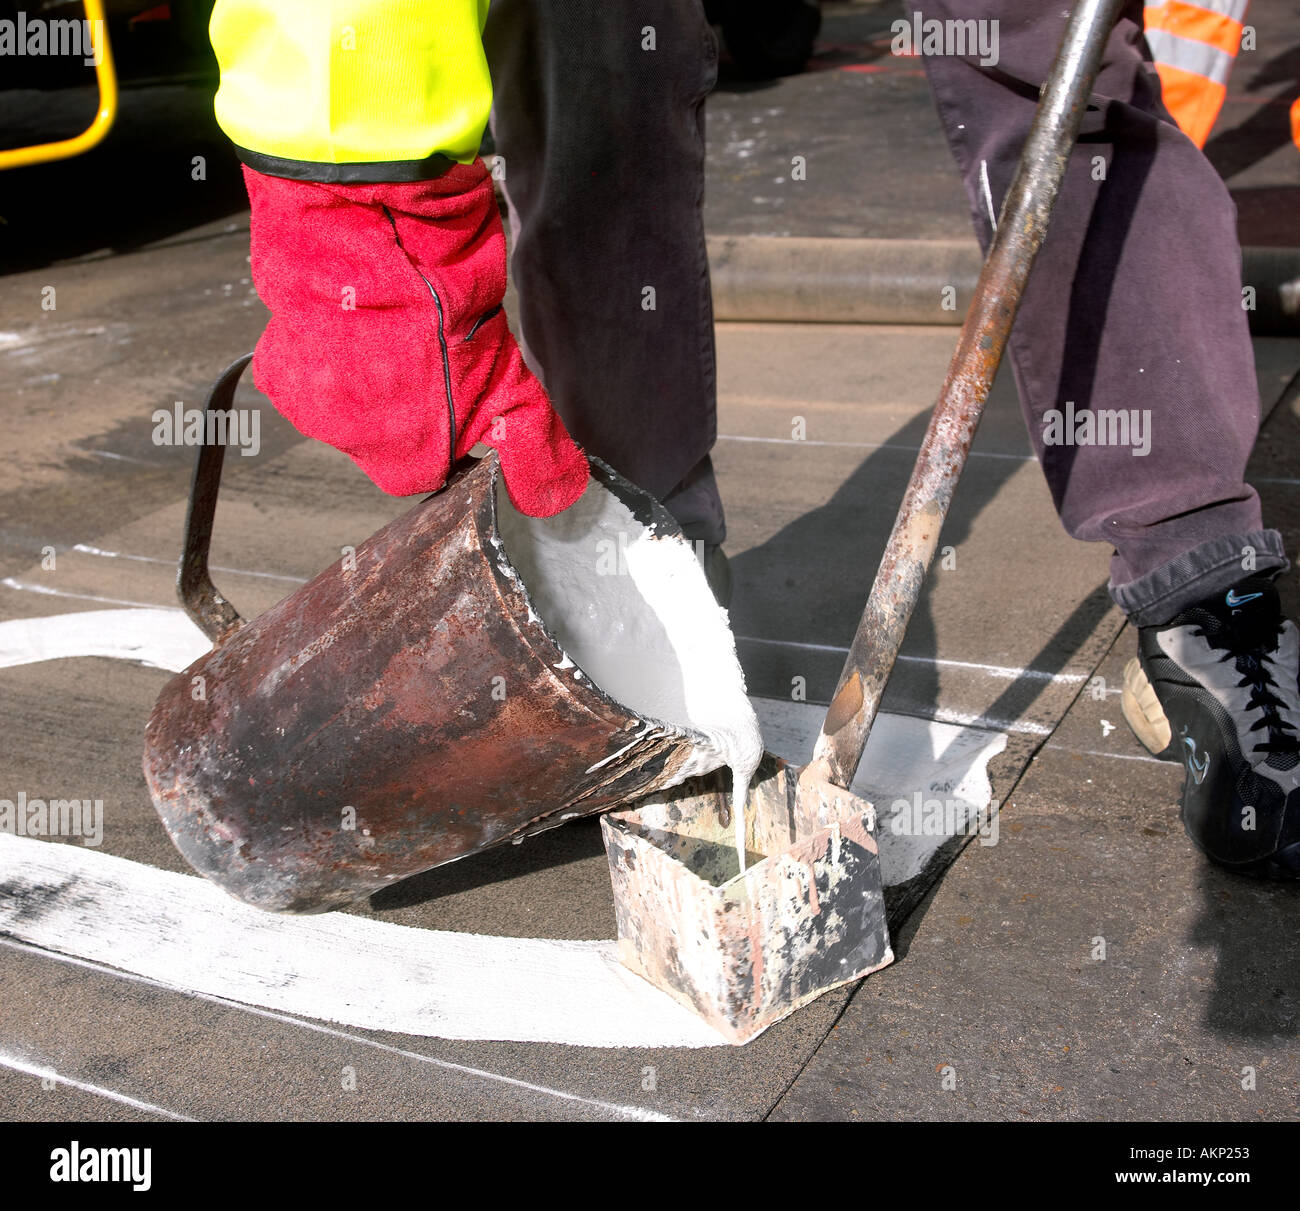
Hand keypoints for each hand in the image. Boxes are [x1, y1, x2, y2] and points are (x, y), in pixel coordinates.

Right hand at [242, 159, 587, 516]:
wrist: (371, 224)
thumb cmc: (441, 300)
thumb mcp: (510, 380)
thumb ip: (533, 447)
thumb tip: (550, 497)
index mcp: (405, 458)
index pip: (428, 473)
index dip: (446, 434)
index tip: (455, 395)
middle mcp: (350, 445)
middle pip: (385, 442)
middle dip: (405, 405)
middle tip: (424, 353)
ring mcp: (308, 407)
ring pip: (346, 409)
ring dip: (364, 378)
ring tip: (389, 328)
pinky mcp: (277, 369)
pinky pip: (308, 375)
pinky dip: (327, 354)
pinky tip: (352, 321)